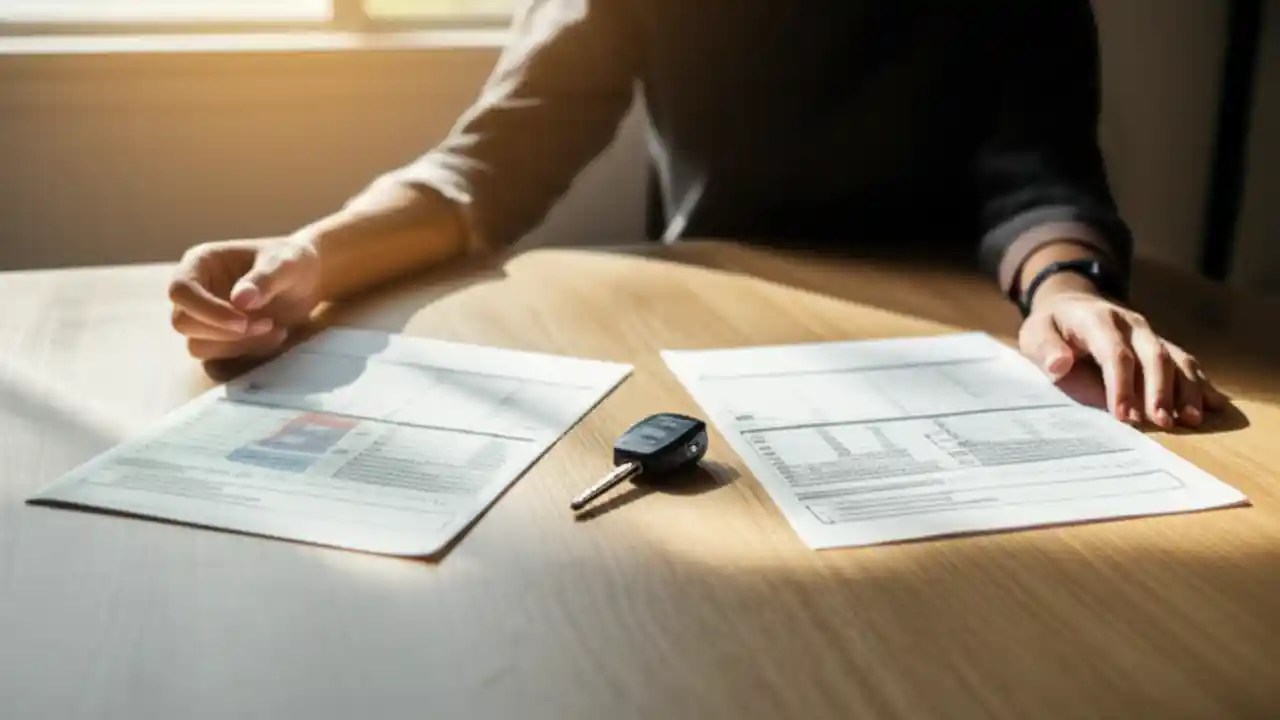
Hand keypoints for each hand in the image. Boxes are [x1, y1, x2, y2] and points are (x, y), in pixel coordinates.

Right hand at [168, 236, 321, 361]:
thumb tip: (239, 300)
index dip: (206, 310)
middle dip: (225, 332)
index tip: (243, 322)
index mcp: (201, 262)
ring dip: (238, 345)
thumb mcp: (284, 265)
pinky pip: (218, 358)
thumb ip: (264, 279)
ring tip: (275, 328)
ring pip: (199, 345)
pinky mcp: (217, 338)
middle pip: (184, 323)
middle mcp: (195, 290)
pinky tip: (275, 336)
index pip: (181, 290)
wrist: (307, 279)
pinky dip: (246, 352)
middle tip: (268, 324)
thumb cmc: (291, 262)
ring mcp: (203, 316)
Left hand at [1018, 273, 1226, 428]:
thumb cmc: (1051, 326)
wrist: (1072, 304)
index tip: (1123, 415)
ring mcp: (1150, 334)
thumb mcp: (1035, 333)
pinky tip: (1213, 405)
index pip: (1114, 353)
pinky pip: (1186, 362)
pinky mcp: (1161, 345)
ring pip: (1176, 358)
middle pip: (1154, 356)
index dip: (1120, 385)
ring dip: (1186, 390)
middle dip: (1159, 390)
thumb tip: (1059, 365)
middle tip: (1162, 422)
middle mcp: (1131, 325)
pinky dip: (1200, 383)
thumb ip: (1046, 348)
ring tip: (1192, 420)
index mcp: (1098, 320)